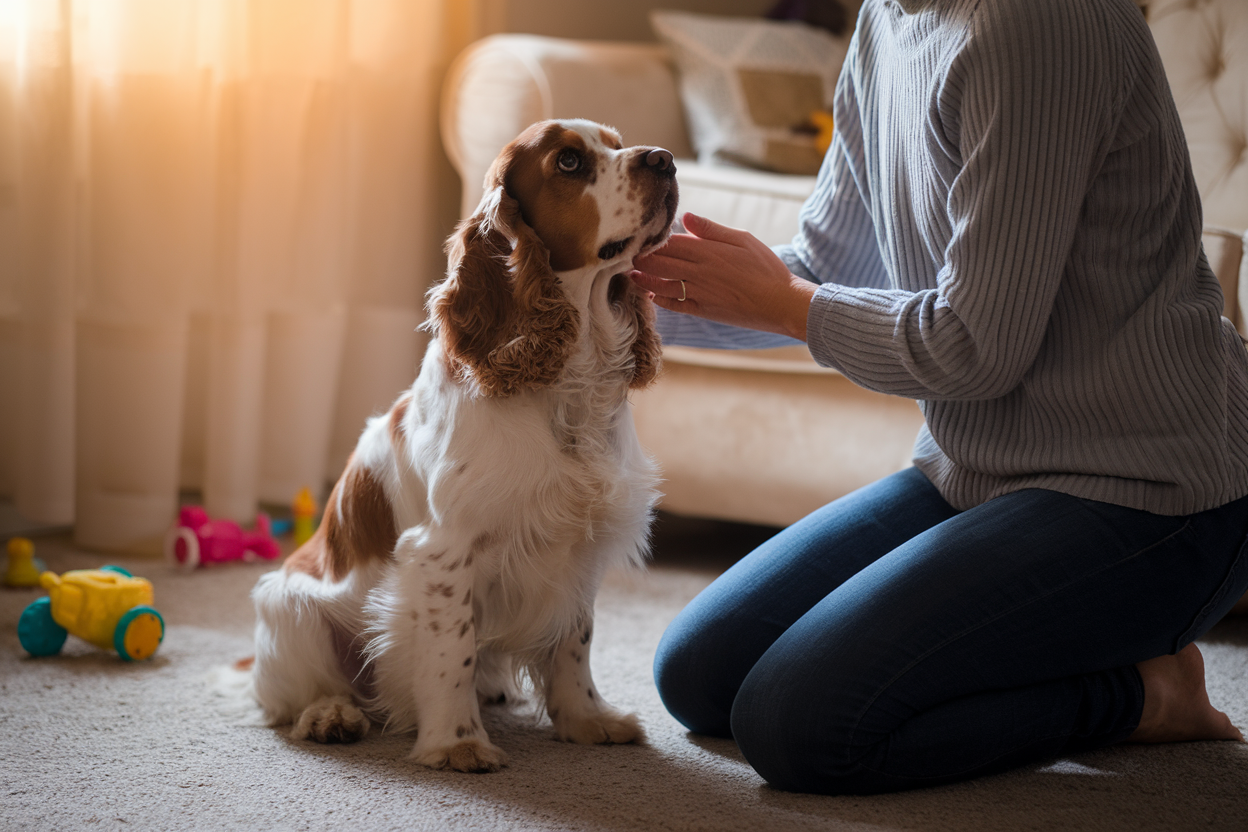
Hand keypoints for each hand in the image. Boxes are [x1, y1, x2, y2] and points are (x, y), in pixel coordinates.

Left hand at [629, 213, 817, 341]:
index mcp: (707, 251)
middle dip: (640, 257)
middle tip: (625, 252)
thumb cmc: (765, 268)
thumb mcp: (742, 239)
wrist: (780, 302)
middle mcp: (698, 271)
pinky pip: (674, 305)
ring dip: (643, 278)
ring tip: (630, 273)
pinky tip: (651, 295)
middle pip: (660, 262)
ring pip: (661, 283)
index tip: (640, 235)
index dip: (653, 239)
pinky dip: (660, 300)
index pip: (670, 242)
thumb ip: (712, 230)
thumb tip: (686, 216)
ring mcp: (698, 293)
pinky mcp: (703, 310)